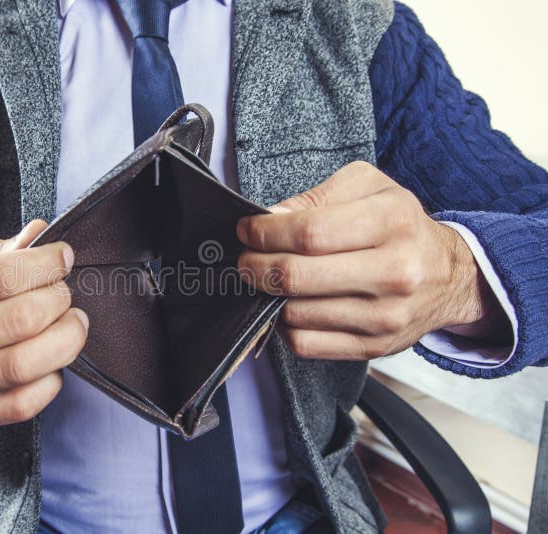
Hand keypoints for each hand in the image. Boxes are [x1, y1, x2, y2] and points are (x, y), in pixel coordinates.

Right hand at [0, 220, 88, 428]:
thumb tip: (40, 235)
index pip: (1, 276)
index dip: (46, 264)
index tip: (62, 257)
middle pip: (20, 320)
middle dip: (59, 299)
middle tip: (63, 291)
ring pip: (23, 365)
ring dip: (65, 340)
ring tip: (69, 323)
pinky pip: (19, 406)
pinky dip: (50, 383)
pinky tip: (49, 363)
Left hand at [236, 161, 508, 360]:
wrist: (449, 275)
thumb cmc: (401, 226)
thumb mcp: (370, 188)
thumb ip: (318, 197)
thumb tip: (271, 218)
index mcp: (392, 222)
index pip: (308, 233)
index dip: (265, 233)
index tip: (247, 230)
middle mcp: (393, 272)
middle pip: (296, 276)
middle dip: (255, 266)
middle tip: (246, 258)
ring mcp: (384, 316)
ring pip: (295, 313)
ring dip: (268, 295)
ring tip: (268, 278)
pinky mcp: (373, 347)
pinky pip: (306, 344)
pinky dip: (285, 326)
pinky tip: (290, 305)